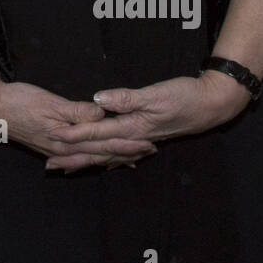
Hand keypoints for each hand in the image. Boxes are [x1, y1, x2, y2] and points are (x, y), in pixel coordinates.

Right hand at [0, 79, 158, 162]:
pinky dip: (90, 159)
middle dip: (125, 153)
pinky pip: (77, 157)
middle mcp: (64, 149)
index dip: (127, 143)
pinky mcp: (49, 146)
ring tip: (129, 160)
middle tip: (148, 152)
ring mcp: (56, 150)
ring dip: (110, 158)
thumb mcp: (50, 102)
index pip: (104, 143)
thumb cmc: (19, 102)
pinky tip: (94, 159)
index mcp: (67, 139)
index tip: (148, 144)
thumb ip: (77, 111)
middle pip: (100, 153)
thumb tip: (102, 113)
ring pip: (89, 157)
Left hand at [44, 70, 250, 171]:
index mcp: (133, 127)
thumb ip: (126, 98)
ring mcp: (141, 139)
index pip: (97, 132)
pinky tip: (102, 162)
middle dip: (74, 157)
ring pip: (108, 154)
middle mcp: (135, 137)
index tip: (53, 137)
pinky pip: (120, 152)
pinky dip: (107, 157)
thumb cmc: (185, 96)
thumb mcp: (156, 94)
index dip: (74, 134)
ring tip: (66, 168)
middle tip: (50, 165)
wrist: (212, 104)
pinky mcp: (146, 135)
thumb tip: (99, 98)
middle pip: (99, 150)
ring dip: (87, 160)